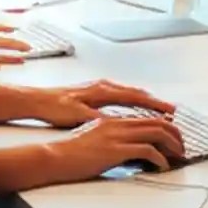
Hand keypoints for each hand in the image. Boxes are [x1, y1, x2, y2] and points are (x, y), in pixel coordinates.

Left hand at [31, 79, 175, 128]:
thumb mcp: (78, 116)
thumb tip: (119, 122)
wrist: (37, 99)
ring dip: (145, 100)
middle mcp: (104, 85)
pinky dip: (133, 99)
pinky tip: (133, 105)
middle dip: (155, 101)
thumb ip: (100, 118)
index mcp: (103, 91)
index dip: (154, 105)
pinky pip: (121, 94)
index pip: (135, 97)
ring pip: (129, 92)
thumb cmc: (55, 108)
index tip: (169, 111)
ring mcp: (99, 86)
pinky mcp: (94, 90)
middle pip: (136, 92)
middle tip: (171, 111)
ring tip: (157, 108)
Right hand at [48, 116, 184, 179]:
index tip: (176, 133)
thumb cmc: (72, 151)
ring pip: (157, 132)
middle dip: (175, 133)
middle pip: (157, 121)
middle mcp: (118, 123)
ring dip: (172, 144)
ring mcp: (118, 135)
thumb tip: (131, 146)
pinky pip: (147, 150)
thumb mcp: (96, 136)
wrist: (55, 156)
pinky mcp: (115, 149)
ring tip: (178, 155)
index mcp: (114, 119)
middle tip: (182, 146)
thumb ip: (114, 135)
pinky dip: (160, 158)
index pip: (147, 116)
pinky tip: (162, 166)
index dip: (166, 123)